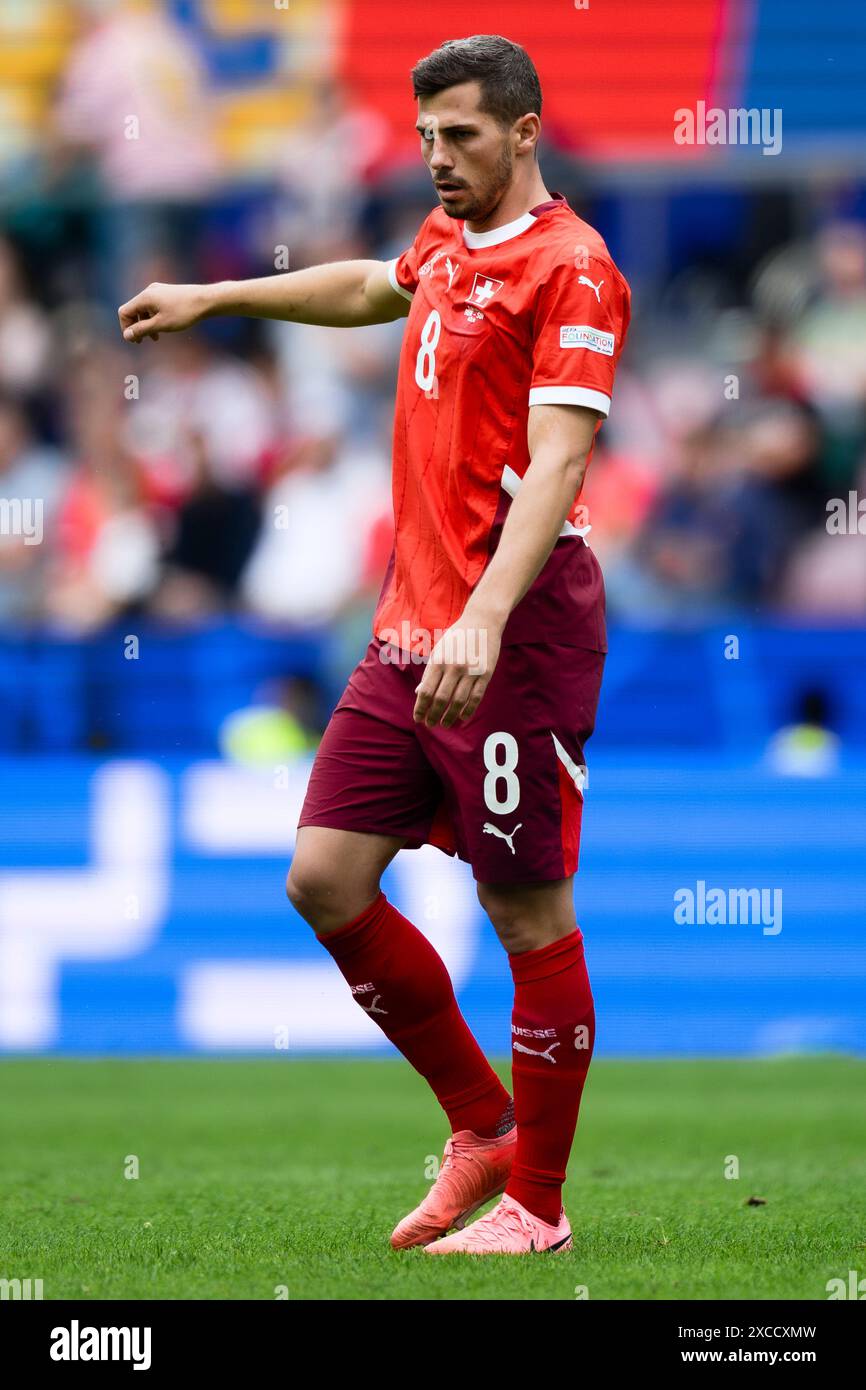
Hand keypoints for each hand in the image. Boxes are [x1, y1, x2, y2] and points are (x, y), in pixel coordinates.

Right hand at [117, 282, 211, 342]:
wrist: (205, 300)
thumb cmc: (184, 312)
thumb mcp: (161, 324)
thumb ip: (142, 330)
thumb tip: (126, 335)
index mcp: (145, 297)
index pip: (124, 312)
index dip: (126, 327)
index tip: (135, 340)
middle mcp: (149, 291)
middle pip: (133, 310)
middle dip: (136, 327)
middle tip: (141, 342)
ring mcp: (158, 291)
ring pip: (144, 309)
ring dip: (146, 324)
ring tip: (154, 339)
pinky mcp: (166, 293)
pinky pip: (154, 307)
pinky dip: (154, 318)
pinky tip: (162, 329)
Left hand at [412, 608, 502, 727]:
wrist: (483, 621)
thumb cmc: (457, 637)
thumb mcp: (439, 650)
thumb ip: (429, 672)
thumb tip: (419, 693)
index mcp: (438, 661)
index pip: (426, 691)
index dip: (420, 708)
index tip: (418, 718)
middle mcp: (453, 667)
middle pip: (440, 699)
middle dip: (433, 715)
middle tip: (430, 725)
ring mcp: (471, 671)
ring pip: (458, 702)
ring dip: (450, 716)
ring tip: (445, 724)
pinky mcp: (485, 674)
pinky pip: (476, 697)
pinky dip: (468, 710)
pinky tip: (462, 717)